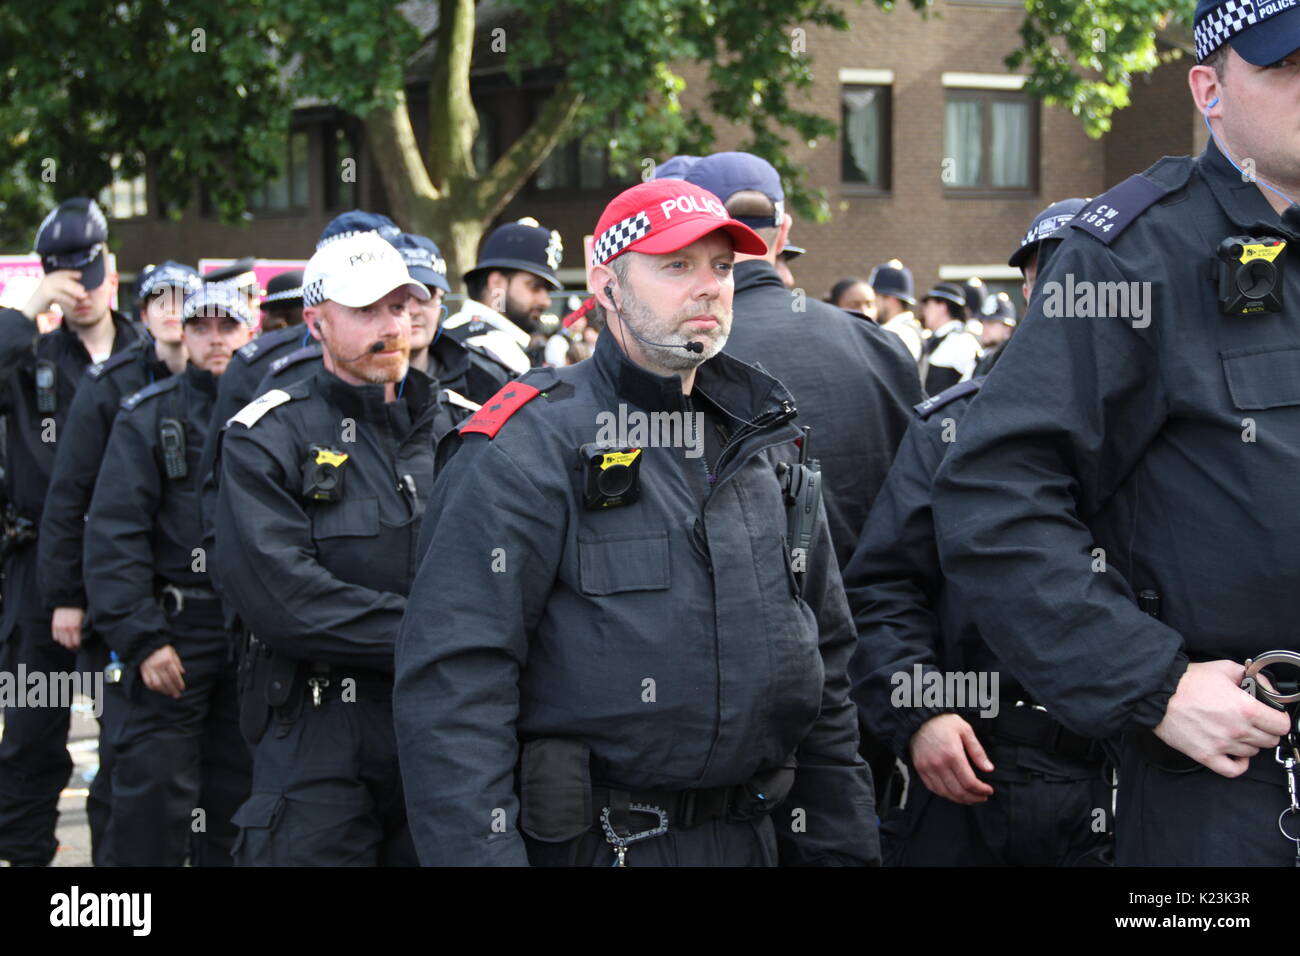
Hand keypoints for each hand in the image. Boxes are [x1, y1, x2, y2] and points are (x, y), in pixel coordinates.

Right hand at [23, 270, 85, 319]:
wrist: (31, 309)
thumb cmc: (44, 302)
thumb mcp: (54, 293)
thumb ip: (63, 290)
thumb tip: (79, 289)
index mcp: (49, 278)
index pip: (61, 273)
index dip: (71, 273)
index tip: (80, 275)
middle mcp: (47, 280)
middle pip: (64, 279)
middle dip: (75, 284)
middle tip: (83, 290)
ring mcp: (46, 286)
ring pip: (63, 285)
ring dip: (74, 291)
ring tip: (83, 296)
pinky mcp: (45, 294)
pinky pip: (60, 295)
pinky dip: (68, 299)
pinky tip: (74, 304)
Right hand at [50, 606, 84, 649]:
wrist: (68, 602)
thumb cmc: (78, 610)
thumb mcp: (84, 619)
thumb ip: (83, 628)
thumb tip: (83, 637)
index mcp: (76, 627)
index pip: (76, 642)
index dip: (78, 645)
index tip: (79, 645)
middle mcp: (67, 628)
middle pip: (68, 644)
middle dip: (72, 646)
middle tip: (74, 645)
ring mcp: (59, 627)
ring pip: (61, 641)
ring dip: (65, 642)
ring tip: (68, 640)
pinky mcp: (54, 626)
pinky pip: (55, 637)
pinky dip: (59, 638)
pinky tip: (63, 636)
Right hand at [140, 645, 185, 698]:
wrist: (147, 644)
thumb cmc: (162, 648)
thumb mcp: (172, 652)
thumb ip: (178, 662)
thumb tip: (183, 672)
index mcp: (167, 660)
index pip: (174, 675)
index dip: (179, 683)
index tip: (182, 688)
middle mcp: (159, 666)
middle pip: (167, 681)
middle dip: (173, 689)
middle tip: (177, 695)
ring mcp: (150, 669)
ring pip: (158, 683)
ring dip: (164, 690)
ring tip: (169, 694)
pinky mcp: (143, 671)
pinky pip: (148, 682)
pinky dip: (153, 688)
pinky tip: (158, 690)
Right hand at [908, 713, 995, 804]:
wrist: (918, 718)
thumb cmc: (943, 722)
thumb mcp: (965, 730)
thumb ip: (977, 751)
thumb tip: (989, 769)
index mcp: (952, 754)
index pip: (969, 782)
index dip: (981, 790)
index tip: (989, 791)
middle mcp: (939, 764)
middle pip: (958, 791)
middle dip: (974, 798)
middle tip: (982, 797)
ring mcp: (927, 768)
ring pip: (946, 793)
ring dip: (960, 799)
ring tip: (970, 798)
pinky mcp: (920, 769)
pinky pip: (933, 788)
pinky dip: (945, 794)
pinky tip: (954, 793)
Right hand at [1154, 660, 1291, 777]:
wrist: (1157, 693)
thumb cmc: (1187, 681)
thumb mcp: (1224, 668)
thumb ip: (1252, 676)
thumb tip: (1267, 688)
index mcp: (1245, 709)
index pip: (1281, 725)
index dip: (1278, 719)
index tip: (1272, 717)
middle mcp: (1237, 730)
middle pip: (1269, 741)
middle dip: (1265, 730)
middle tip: (1254, 721)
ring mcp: (1222, 745)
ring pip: (1252, 753)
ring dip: (1249, 743)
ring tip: (1236, 731)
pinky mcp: (1206, 755)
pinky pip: (1233, 770)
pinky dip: (1239, 764)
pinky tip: (1235, 754)